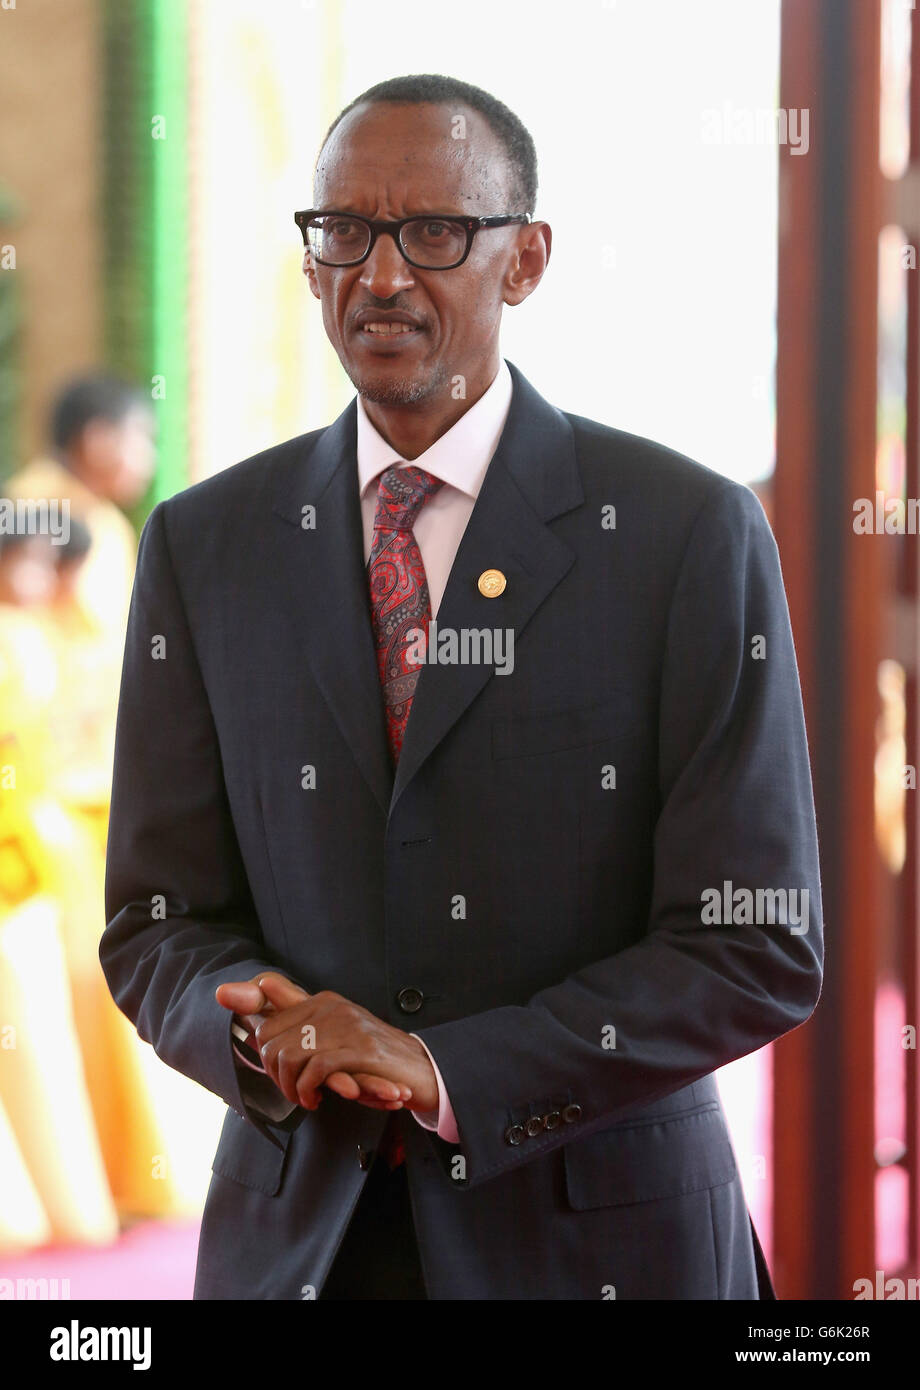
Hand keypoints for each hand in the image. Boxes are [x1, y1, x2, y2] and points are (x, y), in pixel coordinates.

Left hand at [216, 973, 416, 1111]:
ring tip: (306, 1098)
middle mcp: (331, 1007)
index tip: (284, 1074)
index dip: (266, 1054)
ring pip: (288, 1056)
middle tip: (295, 1093)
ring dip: (290, 1088)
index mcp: (322, 1001)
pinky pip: (314, 1069)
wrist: (420, 1070)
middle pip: (270, 1041)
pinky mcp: (359, 1051)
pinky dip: (308, 1090)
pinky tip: (317, 1100)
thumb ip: (284, 1012)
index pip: (266, 1020)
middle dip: (275, 1076)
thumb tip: (221, 991)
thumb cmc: (371, 1057)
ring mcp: (346, 1026)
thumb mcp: (329, 1035)